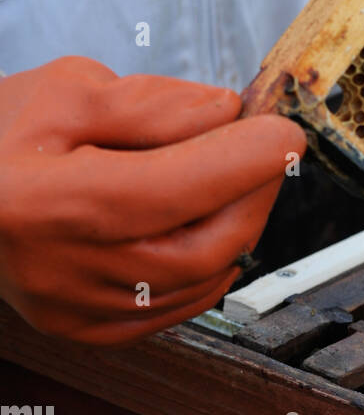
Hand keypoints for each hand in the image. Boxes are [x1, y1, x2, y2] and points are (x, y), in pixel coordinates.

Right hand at [0, 56, 304, 343]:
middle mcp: (58, 269)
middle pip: (198, 247)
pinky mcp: (83, 325)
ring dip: (237, 227)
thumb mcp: (69, 90)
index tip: (283, 130)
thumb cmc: (2, 132)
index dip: (242, 160)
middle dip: (253, 193)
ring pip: (196, 283)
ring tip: (237, 175)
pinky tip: (207, 223)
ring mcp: (72, 307)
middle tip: (268, 148)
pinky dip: (208, 267)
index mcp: (46, 200)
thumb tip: (225, 113)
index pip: (171, 189)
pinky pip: (173, 309)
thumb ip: (151, 103)